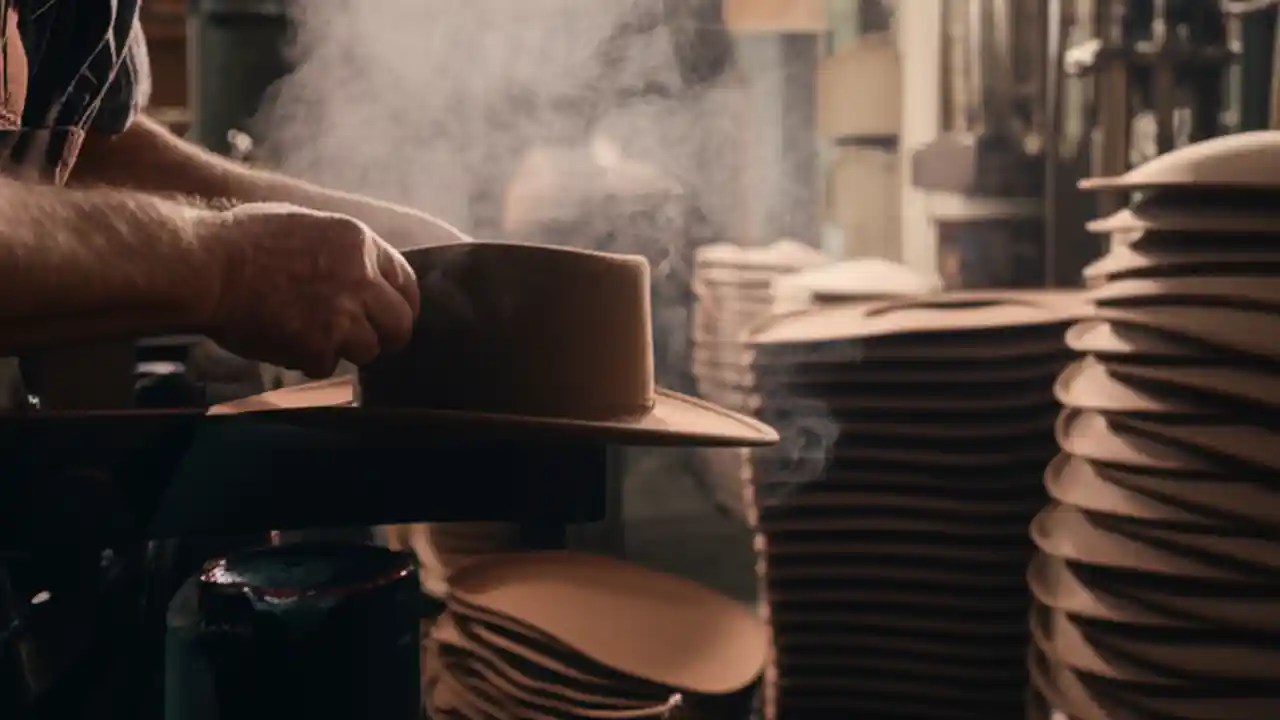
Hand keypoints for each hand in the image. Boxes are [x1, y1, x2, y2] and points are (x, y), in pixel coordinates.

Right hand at [199, 203, 419, 377]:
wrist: (205, 266)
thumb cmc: (242, 239)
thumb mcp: (306, 224)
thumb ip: (342, 251)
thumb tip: (362, 272)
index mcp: (359, 242)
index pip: (406, 282)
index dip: (402, 304)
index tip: (392, 316)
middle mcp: (361, 279)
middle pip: (400, 324)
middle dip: (388, 338)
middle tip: (368, 343)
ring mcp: (342, 316)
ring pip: (367, 350)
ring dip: (344, 350)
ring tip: (311, 336)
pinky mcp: (317, 347)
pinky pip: (325, 367)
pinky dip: (307, 361)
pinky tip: (284, 342)